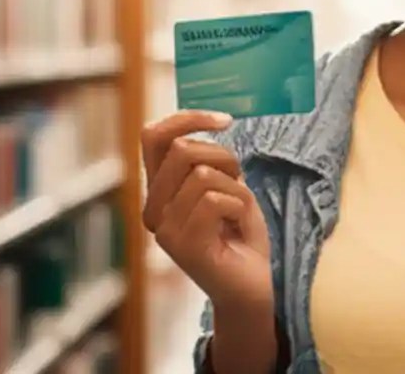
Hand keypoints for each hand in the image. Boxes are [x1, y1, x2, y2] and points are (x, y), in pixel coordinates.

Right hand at [141, 110, 273, 314]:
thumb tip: (211, 121)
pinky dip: (239, 207)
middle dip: (224, 157)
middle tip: (238, 183)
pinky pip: (216, 200)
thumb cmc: (240, 234)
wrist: (252, 286)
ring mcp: (164, 228)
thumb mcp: (226, 185)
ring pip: (204, 174)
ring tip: (237, 213)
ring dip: (236, 188)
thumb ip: (207, 160)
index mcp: (158, 191)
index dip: (186, 118)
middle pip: (183, 150)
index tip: (225, 120)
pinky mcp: (182, 244)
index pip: (153, 136)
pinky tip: (237, 229)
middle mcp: (153, 209)